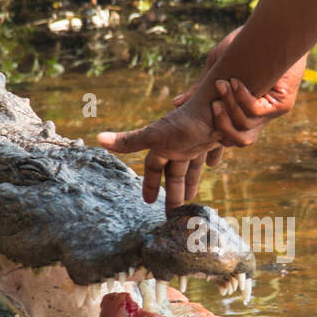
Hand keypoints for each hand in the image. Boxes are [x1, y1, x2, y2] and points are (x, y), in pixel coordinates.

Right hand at [98, 90, 221, 209]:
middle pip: (174, 171)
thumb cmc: (186, 121)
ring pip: (192, 165)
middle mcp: (179, 144)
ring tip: (190, 199)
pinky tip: (213, 164)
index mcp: (164, 144)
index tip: (149, 202)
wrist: (218, 102)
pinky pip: (213, 150)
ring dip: (190, 180)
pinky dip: (212, 158)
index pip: (154, 167)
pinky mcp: (216, 138)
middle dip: (172, 191)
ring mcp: (198, 141)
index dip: (151, 184)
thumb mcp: (157, 135)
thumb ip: (130, 141)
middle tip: (172, 213)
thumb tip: (98, 138)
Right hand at [172, 31, 307, 148]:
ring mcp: (271, 112)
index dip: (215, 135)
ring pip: (245, 127)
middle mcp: (259, 116)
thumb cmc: (244, 47)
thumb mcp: (217, 68)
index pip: (229, 137)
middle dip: (221, 126)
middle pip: (238, 140)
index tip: (199, 117)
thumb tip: (176, 105)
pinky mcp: (282, 105)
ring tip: (222, 85)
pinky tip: (235, 83)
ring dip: (230, 107)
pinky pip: (256, 112)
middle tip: (213, 105)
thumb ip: (201, 88)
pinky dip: (242, 99)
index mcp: (243, 112)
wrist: (273, 29)